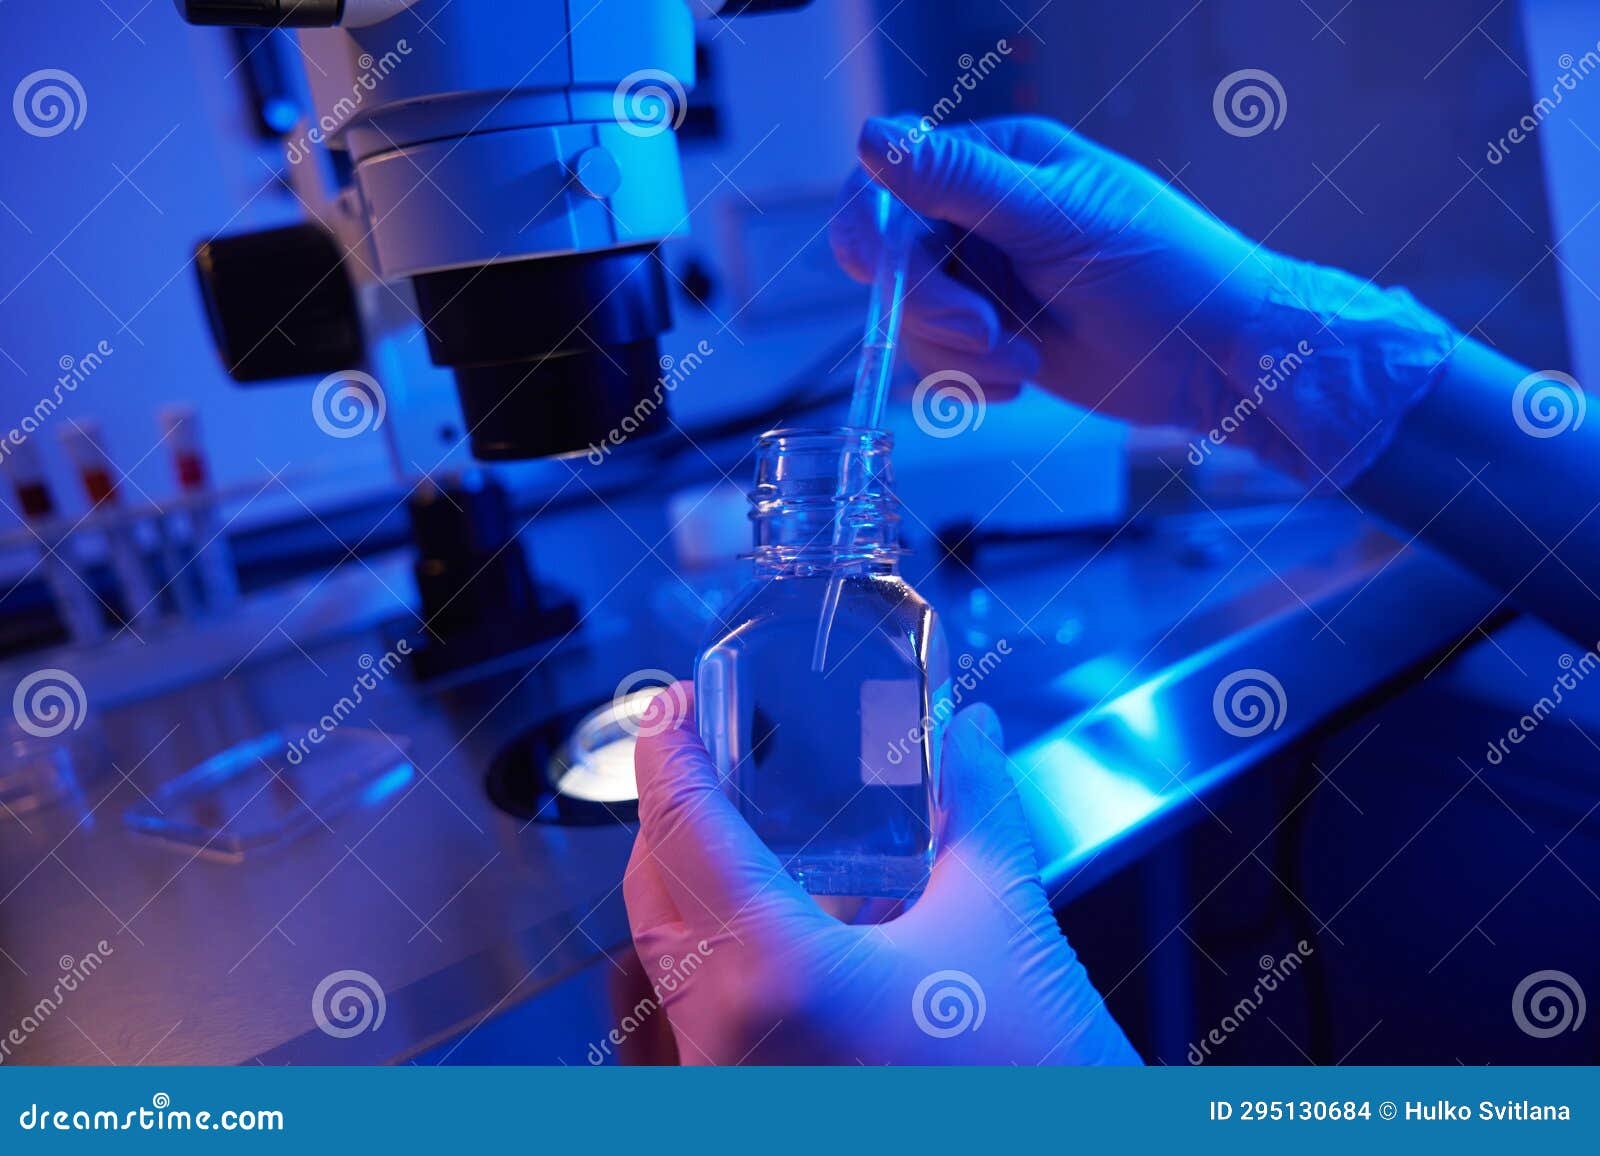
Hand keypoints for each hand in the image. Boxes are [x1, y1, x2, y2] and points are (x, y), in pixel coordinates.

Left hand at [624, 685, 1140, 1065]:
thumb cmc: (1033, 1084)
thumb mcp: (1005, 922)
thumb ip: (978, 808)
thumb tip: (969, 733)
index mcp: (775, 977)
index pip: (684, 835)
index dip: (667, 756)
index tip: (670, 711)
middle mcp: (724, 1044)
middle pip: (654, 901)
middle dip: (671, 821)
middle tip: (707, 762)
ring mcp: (725, 1092)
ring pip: (670, 966)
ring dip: (693, 894)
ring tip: (742, 837)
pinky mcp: (744, 1114)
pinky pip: (701, 1022)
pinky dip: (720, 962)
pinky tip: (781, 931)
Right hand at [831, 115, 1453, 485]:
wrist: (1214, 359)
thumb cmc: (1163, 271)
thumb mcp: (1056, 219)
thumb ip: (959, 182)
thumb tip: (872, 138)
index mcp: (998, 164)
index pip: (893, 181)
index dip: (868, 227)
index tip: (875, 273)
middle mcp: (983, 217)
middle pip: (896, 262)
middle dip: (932, 307)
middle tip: (984, 334)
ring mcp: (988, 281)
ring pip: (913, 320)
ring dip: (959, 353)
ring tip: (1023, 360)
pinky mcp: (996, 338)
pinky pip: (940, 362)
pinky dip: (971, 380)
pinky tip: (1022, 378)